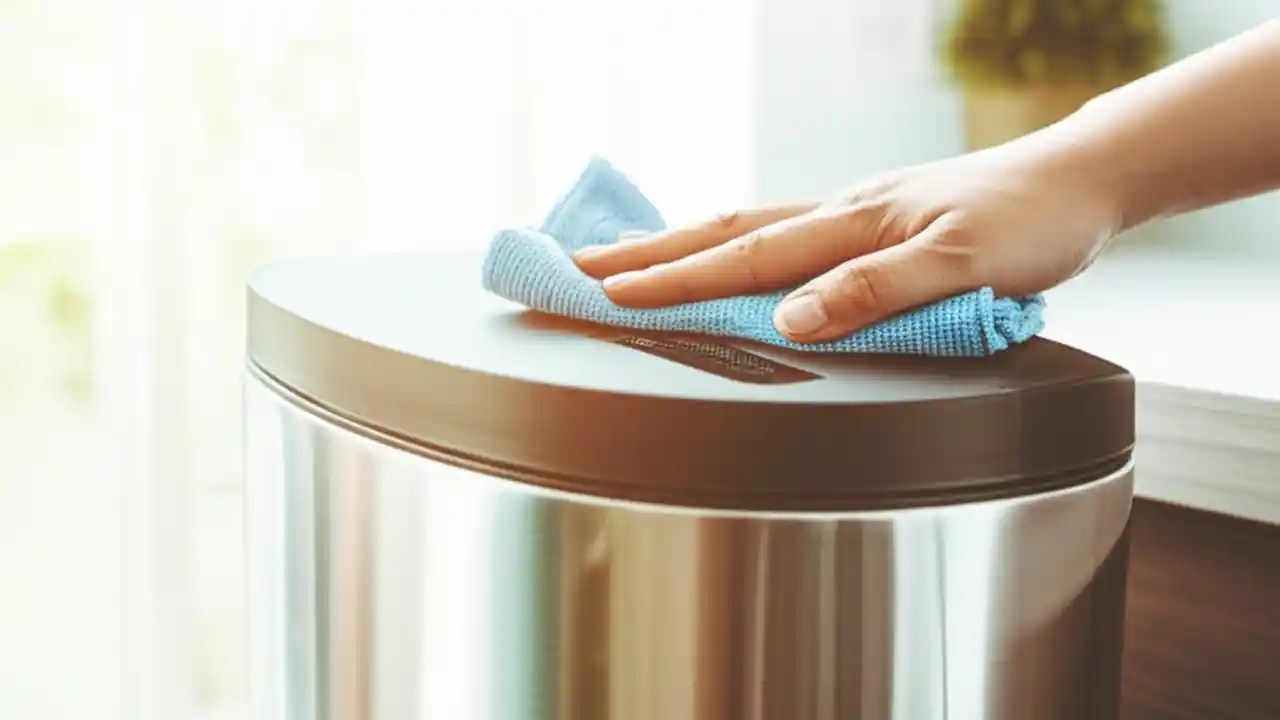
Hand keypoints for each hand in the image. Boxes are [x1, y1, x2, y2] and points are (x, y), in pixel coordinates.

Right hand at [573, 135, 1121, 343]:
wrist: (1079, 181)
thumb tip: (791, 319)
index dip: (673, 281)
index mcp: (853, 223)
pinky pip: (780, 231)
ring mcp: (851, 212)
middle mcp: (840, 212)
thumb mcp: (964, 264)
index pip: (745, 260)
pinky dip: (730, 245)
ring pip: (746, 228)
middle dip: (648, 256)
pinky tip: (723, 254)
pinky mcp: (868, 220)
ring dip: (681, 245)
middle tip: (580, 272)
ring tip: (625, 259)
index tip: (608, 296)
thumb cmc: (1032, 223)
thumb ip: (878, 291)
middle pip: (724, 234)